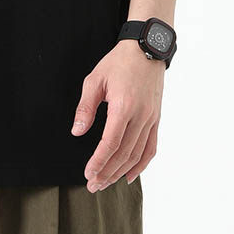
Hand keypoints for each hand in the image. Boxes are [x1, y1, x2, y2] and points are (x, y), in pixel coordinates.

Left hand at [71, 39, 163, 191]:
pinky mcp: (156, 119)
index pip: (110, 143)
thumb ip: (85, 107)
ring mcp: (151, 119)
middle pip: (124, 154)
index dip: (98, 162)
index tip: (88, 174)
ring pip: (138, 154)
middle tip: (93, 185)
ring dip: (122, 172)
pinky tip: (131, 174)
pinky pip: (151, 147)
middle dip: (107, 172)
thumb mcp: (95, 80)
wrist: (146, 49)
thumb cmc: (118, 62)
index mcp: (123, 106)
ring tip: (107, 182)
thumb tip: (77, 131)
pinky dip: (142, 164)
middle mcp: (140, 116)